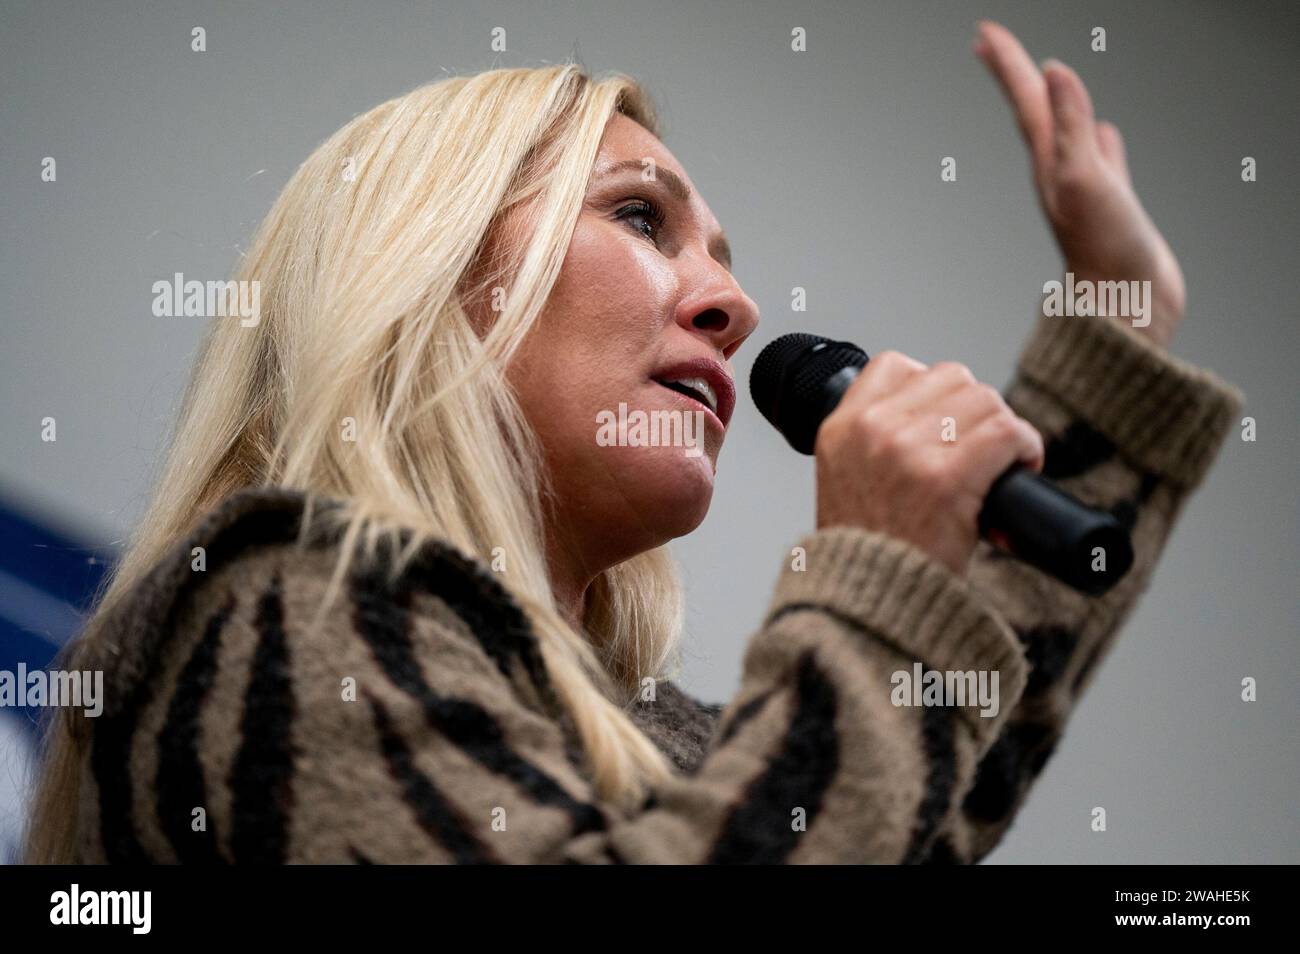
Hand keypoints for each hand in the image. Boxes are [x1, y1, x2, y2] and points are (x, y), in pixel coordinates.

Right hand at [814, 352, 1044, 575]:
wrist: (871, 608)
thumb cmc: (869, 554)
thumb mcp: (845, 481)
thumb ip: (872, 441)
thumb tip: (935, 411)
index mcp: (840, 428)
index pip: (895, 366)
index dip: (932, 389)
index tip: (945, 422)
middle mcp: (870, 431)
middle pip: (951, 377)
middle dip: (974, 410)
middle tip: (979, 449)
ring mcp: (907, 451)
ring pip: (985, 399)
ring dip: (1003, 429)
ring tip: (998, 463)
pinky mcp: (946, 478)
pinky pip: (1007, 431)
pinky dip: (1026, 447)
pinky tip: (1021, 467)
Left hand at [974, 20, 1184, 347]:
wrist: (1128, 312)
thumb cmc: (1107, 256)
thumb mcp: (1087, 180)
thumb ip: (1068, 128)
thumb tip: (1054, 71)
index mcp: (1052, 165)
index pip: (1026, 101)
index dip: (1008, 64)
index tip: (984, 32)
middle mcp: (1062, 175)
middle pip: (1036, 111)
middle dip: (1017, 74)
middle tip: (993, 43)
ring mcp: (1088, 191)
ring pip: (1067, 134)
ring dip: (1055, 103)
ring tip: (1047, 78)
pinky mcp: (1113, 208)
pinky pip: (1103, 162)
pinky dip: (1099, 141)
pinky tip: (1102, 135)